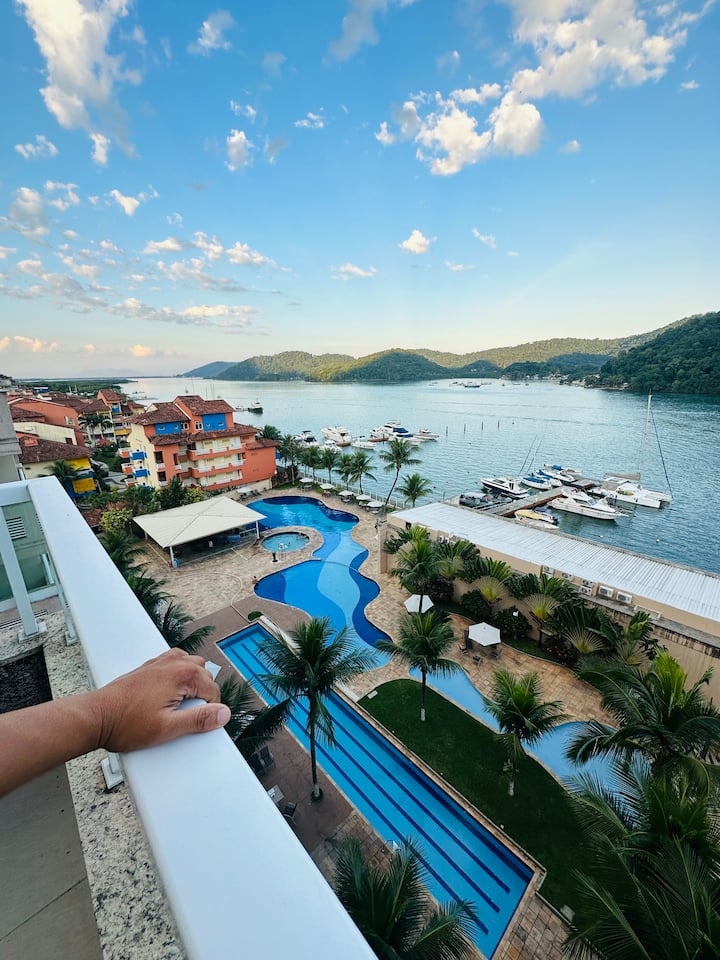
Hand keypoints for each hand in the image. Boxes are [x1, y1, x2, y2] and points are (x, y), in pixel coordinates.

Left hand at [91, 648, 230, 752]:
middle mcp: (172, 663)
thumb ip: (199, 720)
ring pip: (191, 666)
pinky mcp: (149, 667)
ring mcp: (159, 662)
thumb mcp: (168, 728)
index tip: (198, 721)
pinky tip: (168, 695)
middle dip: (202, 694)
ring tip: (179, 705)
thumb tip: (222, 714)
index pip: (213, 689)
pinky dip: (178, 676)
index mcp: (181, 675)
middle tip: (186, 715)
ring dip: (191, 683)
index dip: (210, 709)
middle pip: (204, 674)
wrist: (96, 717)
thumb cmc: (125, 723)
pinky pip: (174, 664)